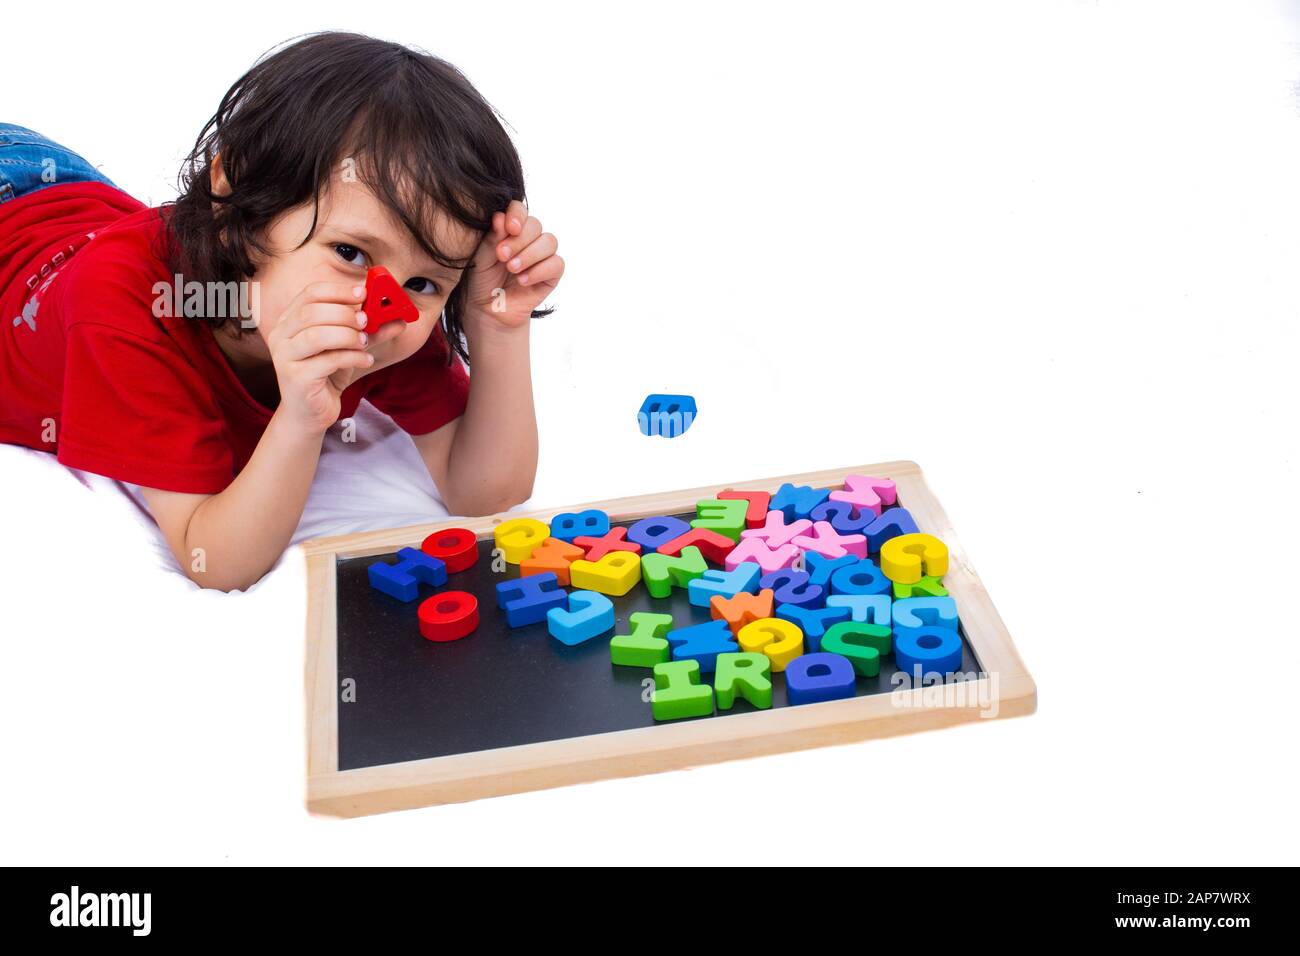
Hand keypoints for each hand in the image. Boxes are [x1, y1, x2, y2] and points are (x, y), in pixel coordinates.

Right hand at [265, 281, 389, 433]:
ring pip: (317, 335)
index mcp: (290, 320)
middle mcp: (281, 335)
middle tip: (366, 321)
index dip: (339, 290)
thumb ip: (369, 331)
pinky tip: (365, 360)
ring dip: (348, 335)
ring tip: (365, 342)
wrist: (310, 413)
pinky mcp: (295, 377)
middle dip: (345, 313)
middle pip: (312, 312)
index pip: (311, 293)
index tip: (364, 293)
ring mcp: (285, 356)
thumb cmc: (326, 375)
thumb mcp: (349, 348)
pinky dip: (352, 357)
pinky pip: (327, 360)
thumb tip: (398, 319)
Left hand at [464, 200, 564, 328]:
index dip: (517, 215)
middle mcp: (529, 239)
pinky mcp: (551, 275)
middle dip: (519, 240)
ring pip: (549, 242)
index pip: (520, 210)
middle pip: (536, 225)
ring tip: (512, 269)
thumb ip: (492, 237)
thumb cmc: (482, 280)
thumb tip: (500, 216)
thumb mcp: (481, 257)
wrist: (488, 309)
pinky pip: (556, 264)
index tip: (509, 228)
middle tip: (502, 256)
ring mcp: (542, 256)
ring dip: (530, 255)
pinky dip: (539, 271)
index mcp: (510, 229)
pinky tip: (523, 280)